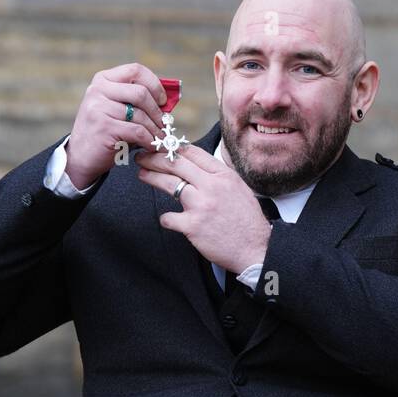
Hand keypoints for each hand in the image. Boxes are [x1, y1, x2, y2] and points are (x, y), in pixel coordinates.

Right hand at [65, 62, 169, 189]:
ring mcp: (99, 108)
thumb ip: (135, 101)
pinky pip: (137, 131)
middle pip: (141, 93)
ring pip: (140, 115)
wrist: (81, 157)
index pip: (135, 70)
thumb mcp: (116, 110)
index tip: (163, 101)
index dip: (154, 84)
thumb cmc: (105, 133)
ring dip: (155, 129)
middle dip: (157, 111)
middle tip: (164, 124)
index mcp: (103, 80)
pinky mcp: (104, 127)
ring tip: (160, 139)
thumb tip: (167, 101)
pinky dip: (149, 140)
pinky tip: (151, 146)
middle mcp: (99, 90)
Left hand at [134, 144, 273, 274]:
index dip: (173, 148)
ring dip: (151, 177)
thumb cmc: (247, 221)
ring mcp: (201, 206)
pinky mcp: (192, 226)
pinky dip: (166, 218)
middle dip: (155, 157)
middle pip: (176, 164)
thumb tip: (197, 167)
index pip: (192, 153)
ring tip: (142, 174)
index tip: (162, 147)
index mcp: (223, 175)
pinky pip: (169, 217)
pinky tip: (168, 220)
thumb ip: (218, 176)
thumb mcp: (238, 189)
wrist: (255, 249)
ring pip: (169, 184)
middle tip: (143, 156)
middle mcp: (211, 187)